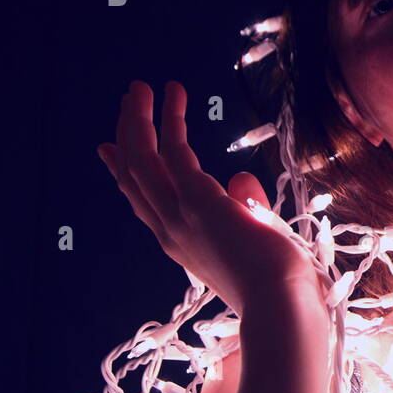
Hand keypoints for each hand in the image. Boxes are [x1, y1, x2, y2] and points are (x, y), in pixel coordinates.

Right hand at [97, 80, 322, 317]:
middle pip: (135, 176)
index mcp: (182, 245)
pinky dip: (170, 119)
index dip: (126, 172)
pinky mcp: (198, 202)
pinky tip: (173, 95)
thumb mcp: (258, 239)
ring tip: (141, 87)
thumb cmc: (278, 284)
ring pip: (143, 159)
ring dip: (139, 119)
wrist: (281, 305)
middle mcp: (170, 231)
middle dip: (129, 134)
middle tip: (130, 101)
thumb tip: (239, 179)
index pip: (144, 203)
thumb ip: (246, 209)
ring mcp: (179, 217)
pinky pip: (173, 152)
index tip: (111, 147)